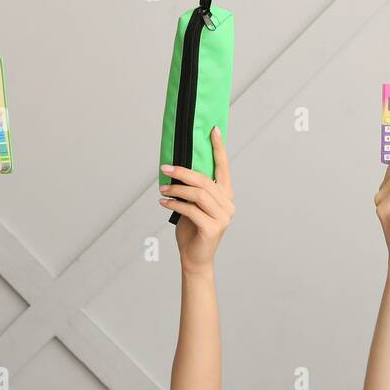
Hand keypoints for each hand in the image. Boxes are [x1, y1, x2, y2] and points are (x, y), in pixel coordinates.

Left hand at [160, 127, 235, 274]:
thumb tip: (176, 168)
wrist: (195, 259)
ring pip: (198, 194)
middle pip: (205, 180)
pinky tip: (164, 202)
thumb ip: (193, 191)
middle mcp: (228, 204)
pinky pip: (191, 210)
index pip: (224, 167)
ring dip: (176, 189)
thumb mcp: (194, 206)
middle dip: (183, 171)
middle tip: (165, 167)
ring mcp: (223, 217)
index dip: (219, 148)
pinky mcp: (213, 228)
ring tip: (162, 189)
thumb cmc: (193, 230)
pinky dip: (175, 204)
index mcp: (226, 195)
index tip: (213, 130)